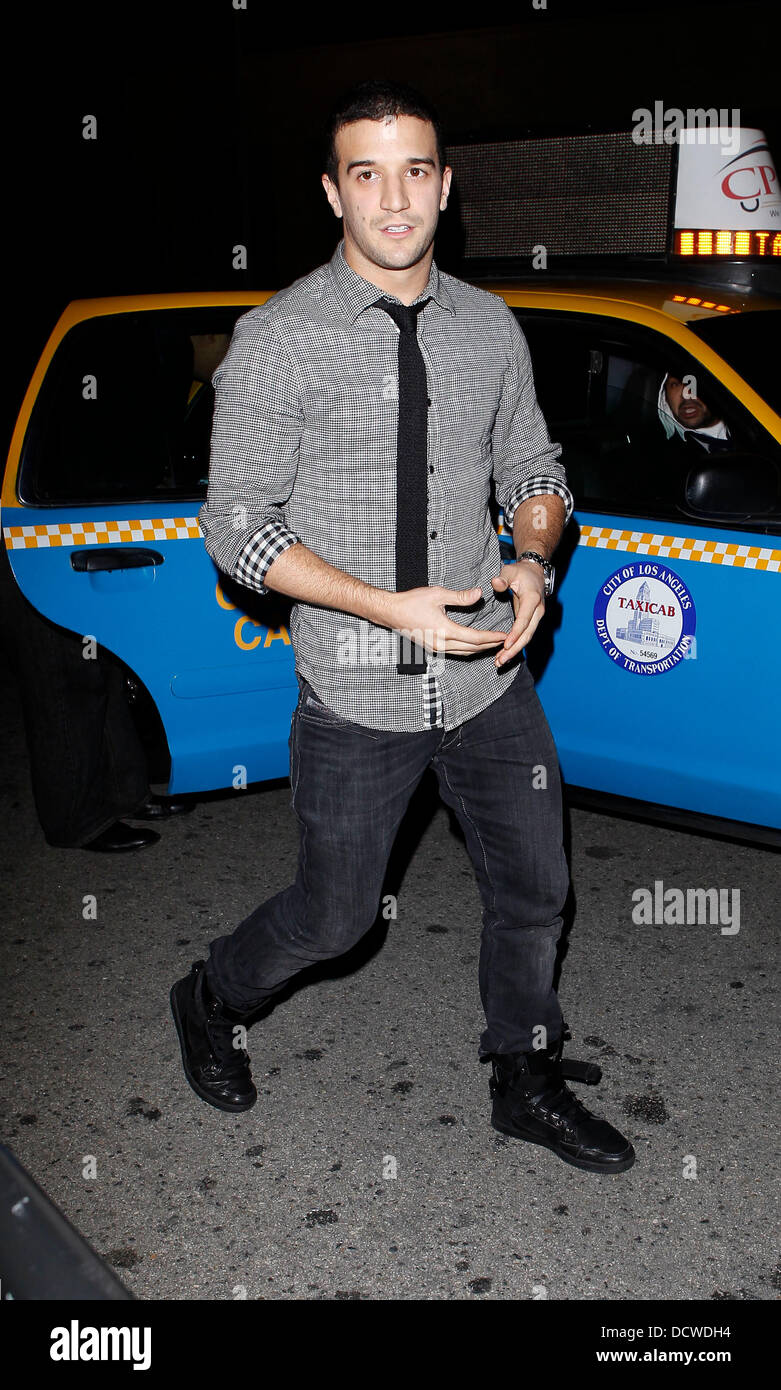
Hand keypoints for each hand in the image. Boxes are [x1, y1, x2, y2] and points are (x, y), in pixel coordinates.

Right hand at [387, 585, 507, 655]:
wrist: (391, 613)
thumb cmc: (412, 601)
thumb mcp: (437, 594)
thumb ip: (460, 597)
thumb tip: (479, 593)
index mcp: (444, 630)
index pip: (475, 637)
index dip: (491, 637)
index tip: (504, 635)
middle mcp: (441, 644)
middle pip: (472, 648)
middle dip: (489, 645)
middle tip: (504, 640)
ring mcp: (436, 648)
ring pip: (464, 653)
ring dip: (480, 649)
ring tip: (493, 644)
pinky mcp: (432, 648)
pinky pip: (456, 652)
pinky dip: (469, 650)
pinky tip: (475, 645)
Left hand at [490, 560, 545, 666]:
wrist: (534, 572)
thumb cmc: (520, 572)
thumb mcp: (510, 571)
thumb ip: (502, 579)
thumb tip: (495, 583)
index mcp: (533, 599)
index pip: (524, 619)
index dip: (515, 633)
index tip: (506, 644)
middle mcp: (538, 611)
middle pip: (527, 634)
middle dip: (514, 649)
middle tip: (500, 660)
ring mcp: (536, 617)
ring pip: (527, 638)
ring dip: (514, 651)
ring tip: (500, 662)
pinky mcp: (532, 621)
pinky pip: (524, 636)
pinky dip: (515, 646)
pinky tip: (504, 655)